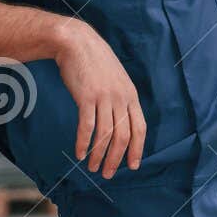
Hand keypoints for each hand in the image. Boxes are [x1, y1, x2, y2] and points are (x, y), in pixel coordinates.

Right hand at [52, 18, 145, 178]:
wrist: (76, 42)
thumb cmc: (94, 61)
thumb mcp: (115, 78)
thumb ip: (120, 98)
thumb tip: (120, 121)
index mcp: (130, 95)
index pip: (140, 128)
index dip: (137, 149)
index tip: (132, 165)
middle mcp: (121, 97)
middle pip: (123, 136)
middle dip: (116, 159)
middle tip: (108, 174)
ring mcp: (104, 97)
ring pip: (105, 135)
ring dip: (99, 155)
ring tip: (93, 168)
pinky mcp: (86, 97)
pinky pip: (87, 127)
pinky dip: (84, 143)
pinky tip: (80, 154)